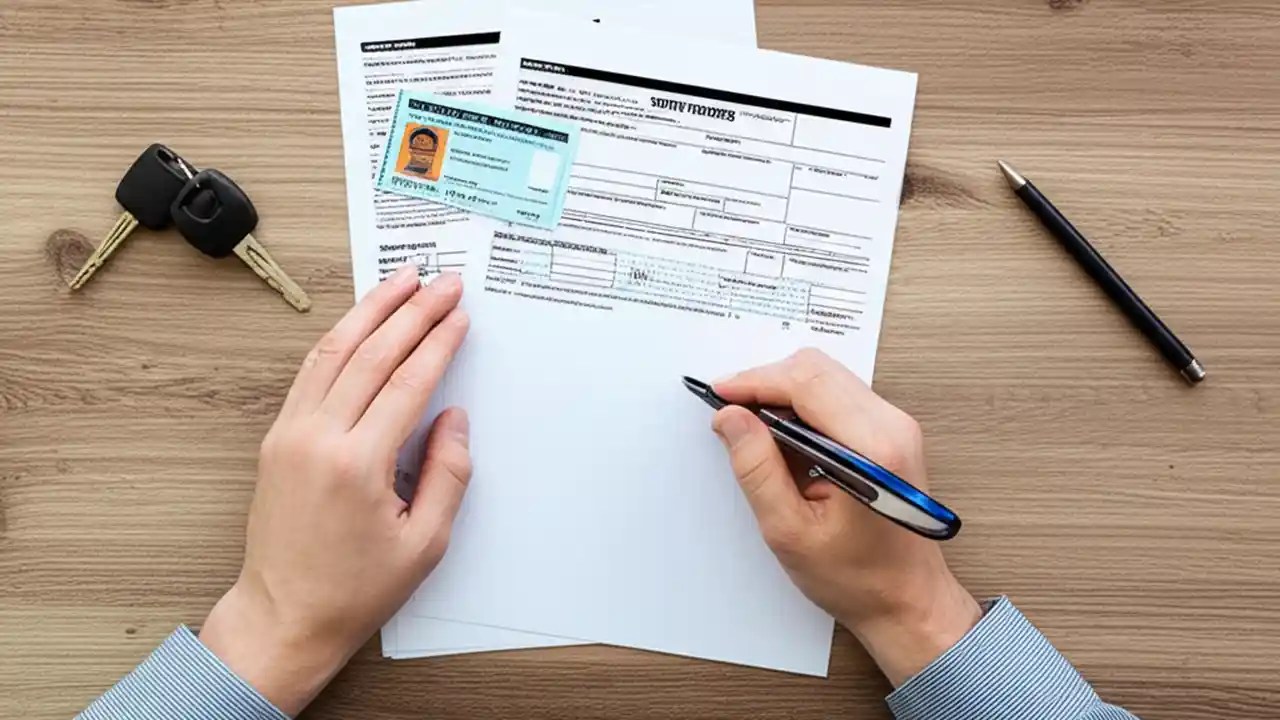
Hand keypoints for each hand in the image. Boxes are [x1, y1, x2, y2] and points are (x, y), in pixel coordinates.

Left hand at [199, 266, 471, 714]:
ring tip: (399, 281)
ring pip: (333, 352)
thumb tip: (453, 417)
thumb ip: (448, 473)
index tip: (460, 316)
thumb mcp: (424, 543)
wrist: (283, 616)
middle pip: (372, 355)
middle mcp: (318, 439)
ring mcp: (290, 435)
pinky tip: (357, 322)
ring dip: (370, 311)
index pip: (407, 382)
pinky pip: (310, 374)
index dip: (438, 343)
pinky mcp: (277, 440)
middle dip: (413, 313)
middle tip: (442, 283)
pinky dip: (337, 340)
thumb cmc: (353, 590)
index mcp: (358, 464)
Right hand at [711, 349, 980, 686]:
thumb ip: (758, 469)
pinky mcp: (889, 431)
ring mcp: (895, 426)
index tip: (719, 394)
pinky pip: (837, 394)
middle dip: (765, 381)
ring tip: (750, 426)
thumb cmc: (858, 577)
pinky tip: (780, 434)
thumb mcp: (790, 530)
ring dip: (782, 391)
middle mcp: (892, 427)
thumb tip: (731, 418)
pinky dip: (800, 403)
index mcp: (873, 449)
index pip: (806, 383)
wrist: (909, 600)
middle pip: (817, 369)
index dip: (755, 381)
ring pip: (826, 376)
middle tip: (729, 412)